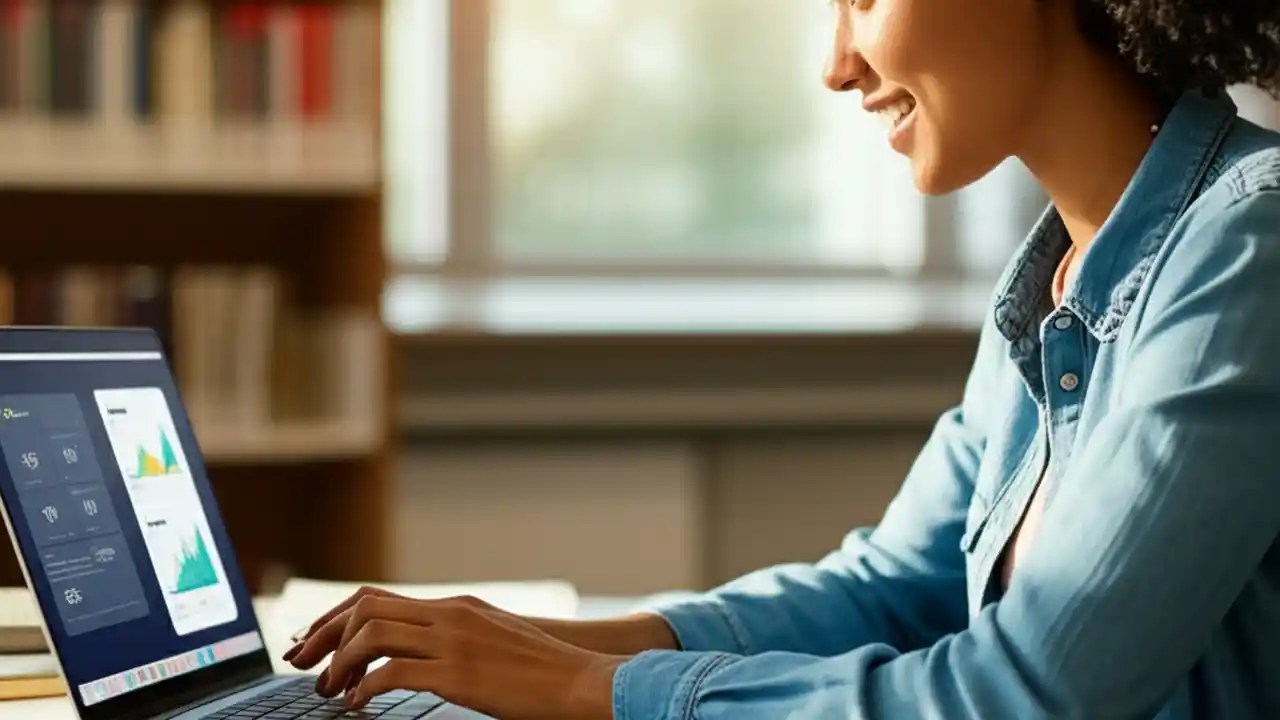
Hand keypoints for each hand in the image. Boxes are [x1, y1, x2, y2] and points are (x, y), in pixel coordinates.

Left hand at [283, 588, 622, 719]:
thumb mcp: (492, 640)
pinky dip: (365, 689)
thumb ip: (454, 637)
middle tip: (301, 665)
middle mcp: (449, 615)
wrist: (581, 680)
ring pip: (371, 634)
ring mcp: (454, 641)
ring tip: (328, 691)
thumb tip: (412, 653)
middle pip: (364, 607)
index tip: (308, 640)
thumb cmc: (541, 671)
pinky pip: (393, 673)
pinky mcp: (459, 673)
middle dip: (322, 635)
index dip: (333, 616)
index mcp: (454, 606)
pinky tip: (357, 706)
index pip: (376, 596)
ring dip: (338, 664)